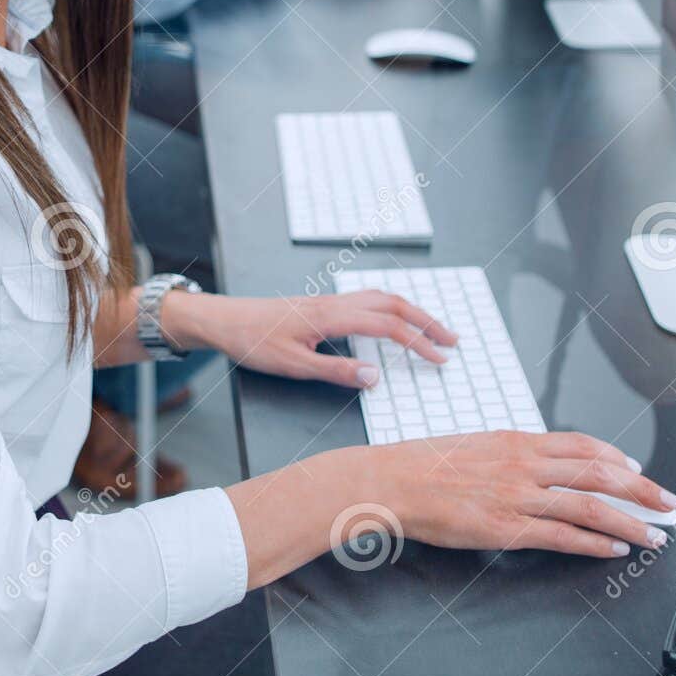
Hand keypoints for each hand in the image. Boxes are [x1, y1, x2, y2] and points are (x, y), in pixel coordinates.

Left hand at [163, 288, 456, 384]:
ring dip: (410, 312)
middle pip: (393, 304)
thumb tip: (376, 377)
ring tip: (431, 329)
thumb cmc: (254, 342)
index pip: (388, 326)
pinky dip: (391, 309)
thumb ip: (336, 372)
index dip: (418, 343)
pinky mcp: (322, 306)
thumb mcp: (293, 366)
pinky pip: (366, 300)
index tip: (440, 360)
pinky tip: (392, 321)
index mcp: (332, 316)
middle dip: (426, 320)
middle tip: (452, 340)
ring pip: (380, 298)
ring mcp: (329, 301)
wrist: (224, 320)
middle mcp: (335, 303)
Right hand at [373, 429, 675, 556]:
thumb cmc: (424, 464)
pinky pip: (563, 536)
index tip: (638, 469)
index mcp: (517, 441)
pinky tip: (615, 550)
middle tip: (669, 504)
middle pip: (599, 474)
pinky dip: (595, 543)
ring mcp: (518, 497)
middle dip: (641, 490)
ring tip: (654, 534)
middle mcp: (525, 465)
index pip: (582, 445)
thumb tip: (534, 462)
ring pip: (590, 506)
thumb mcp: (474, 444)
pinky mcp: (507, 528)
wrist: (392, 480)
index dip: (617, 458)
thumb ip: (509, 454)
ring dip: (630, 522)